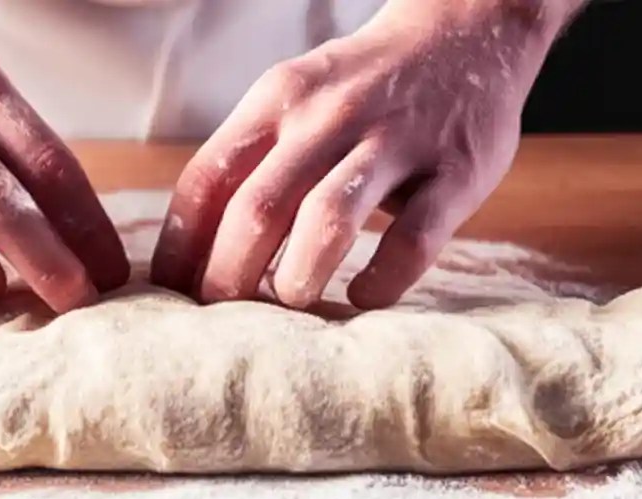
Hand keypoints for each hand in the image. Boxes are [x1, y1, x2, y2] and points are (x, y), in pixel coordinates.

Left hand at [152, 0, 583, 308]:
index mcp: (278, 100)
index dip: (180, 248)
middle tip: (225, 325)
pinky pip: (413, 240)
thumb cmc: (362, 89)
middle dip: (228, 278)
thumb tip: (194, 253)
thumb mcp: (295, 101)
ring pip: (328, 218)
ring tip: (291, 306)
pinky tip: (365, 296)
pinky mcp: (456, 172)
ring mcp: (394, 142)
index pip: (206, 180)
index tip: (171, 296)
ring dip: (298, 276)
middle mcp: (328, 116)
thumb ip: (252, 162)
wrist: (470, 28)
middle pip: (256, 209)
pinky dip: (383, 280)